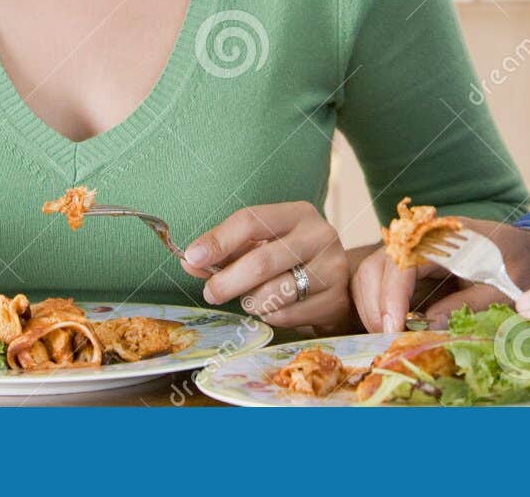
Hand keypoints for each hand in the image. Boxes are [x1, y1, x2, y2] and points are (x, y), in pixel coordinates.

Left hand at [182, 202, 351, 331]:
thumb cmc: (292, 260)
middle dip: (226, 281)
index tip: (192, 257)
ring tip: (250, 299)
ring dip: (250, 301)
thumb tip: (189, 261)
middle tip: (209, 293)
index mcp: (298, 213)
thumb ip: (227, 252)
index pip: (251, 220)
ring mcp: (332, 267)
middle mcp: (320, 235)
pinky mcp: (336, 299)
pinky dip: (270, 315)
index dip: (218, 240)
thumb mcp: (263, 246)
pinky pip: (287, 315)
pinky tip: (274, 307)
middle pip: (260, 261)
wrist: (340, 285)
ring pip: (273, 293)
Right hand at [352, 218, 529, 331]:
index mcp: (443, 236)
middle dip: (376, 307)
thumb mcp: (500, 289)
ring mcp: (410, 250)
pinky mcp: (407, 265)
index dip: (392, 296)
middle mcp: (419, 237)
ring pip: (371, 275)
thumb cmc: (515, 265)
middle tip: (389, 340)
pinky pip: (379, 282)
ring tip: (391, 337)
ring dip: (373, 308)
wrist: (525, 249)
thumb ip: (467, 305)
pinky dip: (378, 306)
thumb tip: (429, 325)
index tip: (393, 329)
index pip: (401, 262)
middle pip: (376, 267)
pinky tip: (392, 328)